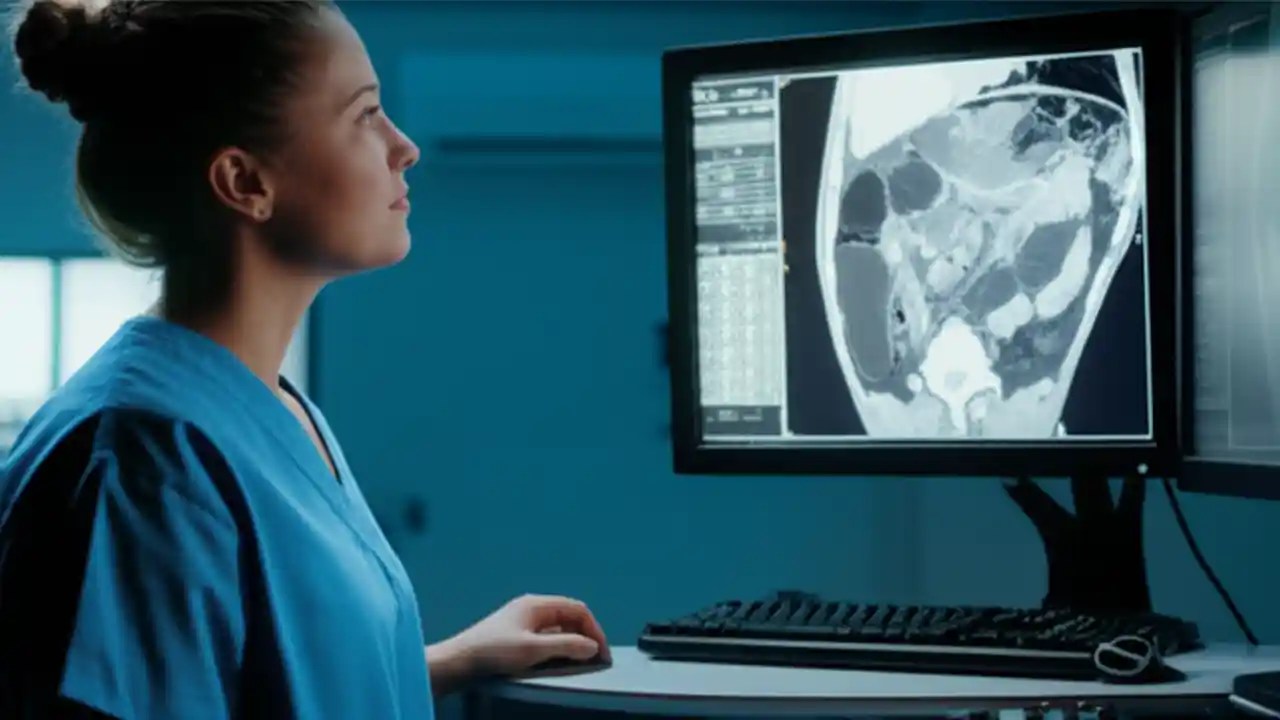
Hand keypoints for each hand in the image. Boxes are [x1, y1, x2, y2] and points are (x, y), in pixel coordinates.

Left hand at [447, 593, 610, 677]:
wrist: (458, 661)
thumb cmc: (494, 651)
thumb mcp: (533, 649)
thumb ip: (566, 646)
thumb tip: (593, 647)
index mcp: (537, 604)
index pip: (578, 610)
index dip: (594, 629)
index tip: (602, 652)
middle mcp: (532, 608)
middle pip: (569, 618)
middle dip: (586, 636)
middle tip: (595, 660)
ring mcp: (523, 621)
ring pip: (558, 628)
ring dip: (573, 643)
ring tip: (580, 662)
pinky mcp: (516, 635)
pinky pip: (546, 637)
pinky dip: (559, 648)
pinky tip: (558, 662)